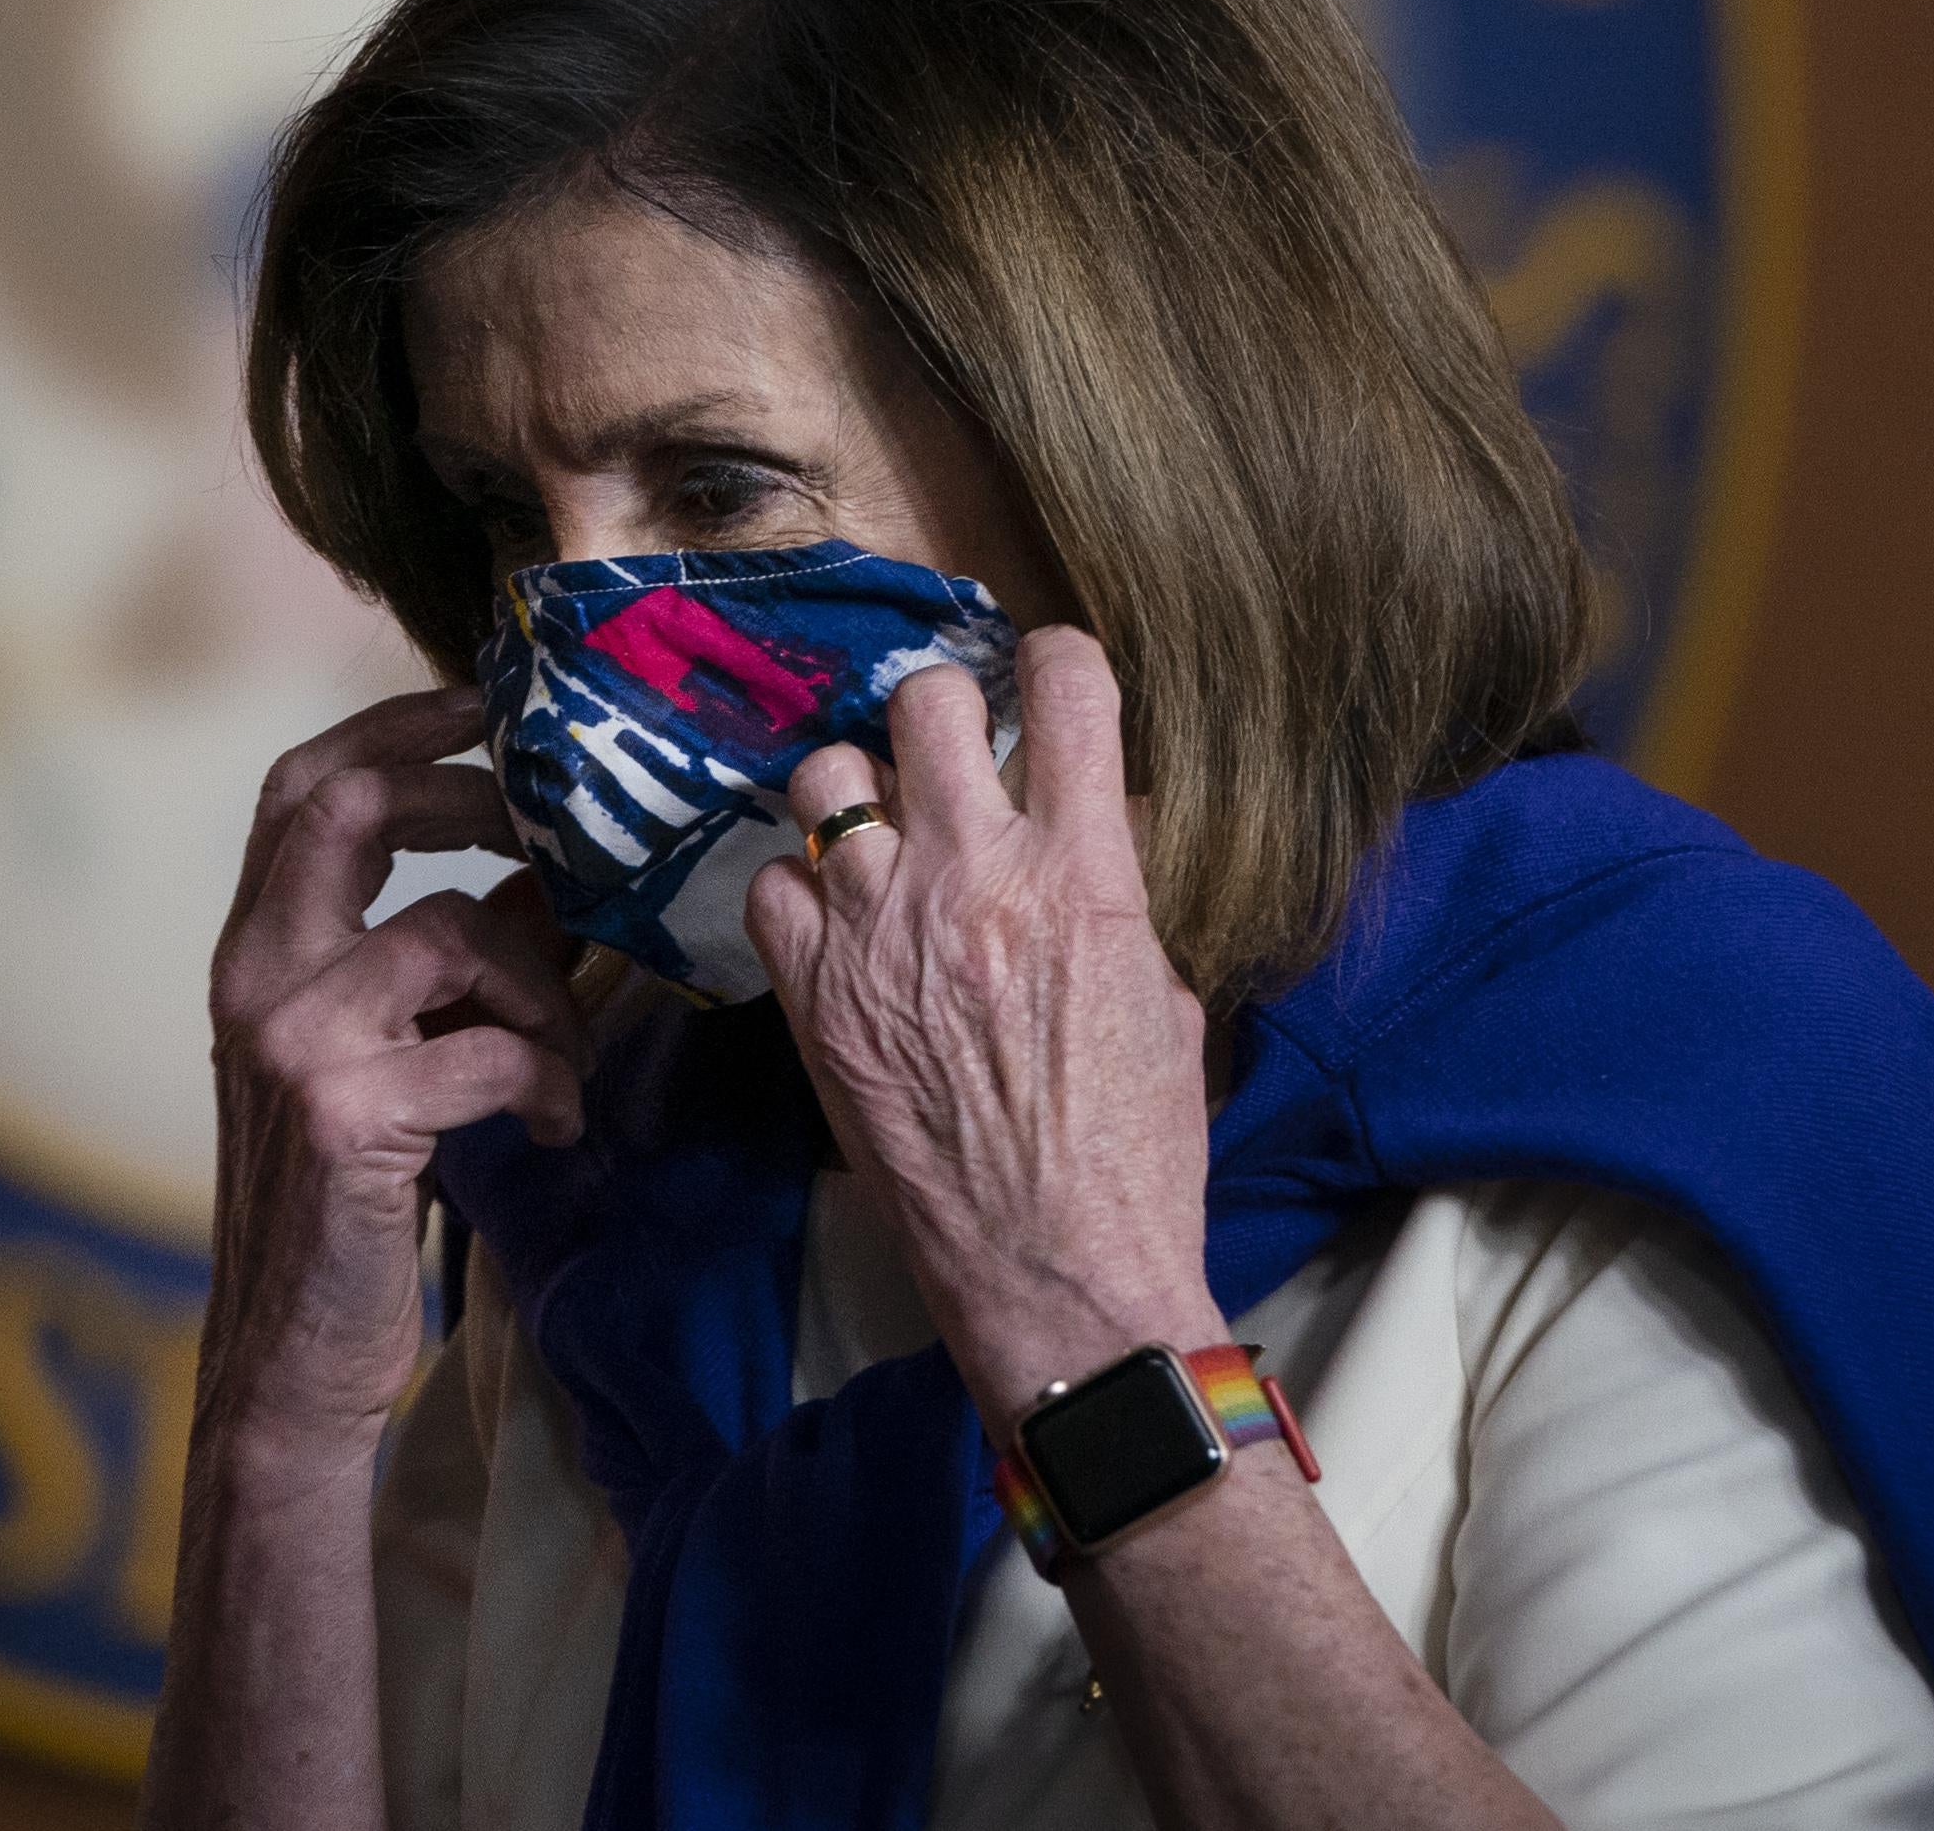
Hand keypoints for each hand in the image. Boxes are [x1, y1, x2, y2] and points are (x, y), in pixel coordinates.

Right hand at [191, 685, 588, 1480]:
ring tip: (563, 1061)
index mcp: (251, 955)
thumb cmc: (349, 1208)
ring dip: (542, 987)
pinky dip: (545, 1079)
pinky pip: (488, 1048)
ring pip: (452, 931)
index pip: (297, 787)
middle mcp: (250, 979)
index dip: (390, 727)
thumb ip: (437, 967)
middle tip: (550, 835)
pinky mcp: (346, 1114)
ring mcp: (290, 1041)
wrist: (288, 1363)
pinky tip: (549, 1127)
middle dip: (469, 796)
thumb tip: (547, 875)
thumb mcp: (379, 1060)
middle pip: (348, 808)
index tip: (480, 704)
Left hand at [744, 629, 1221, 1433]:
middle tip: (952, 750)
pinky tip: (832, 922)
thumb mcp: (1162, 1000)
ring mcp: (878, 931)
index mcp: (1082, 874)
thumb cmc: (1134, 1154)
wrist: (1058, 1273)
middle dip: (945, 709)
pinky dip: (798, 891)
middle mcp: (971, 879)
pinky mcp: (814, 996)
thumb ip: (1112, 898)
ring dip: (858, 792)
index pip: (1068, 688)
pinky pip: (771, 885)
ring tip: (879, 833)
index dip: (1057, 661)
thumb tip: (1086, 839)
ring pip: (828, 776)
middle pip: (928, 701)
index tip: (1049, 673)